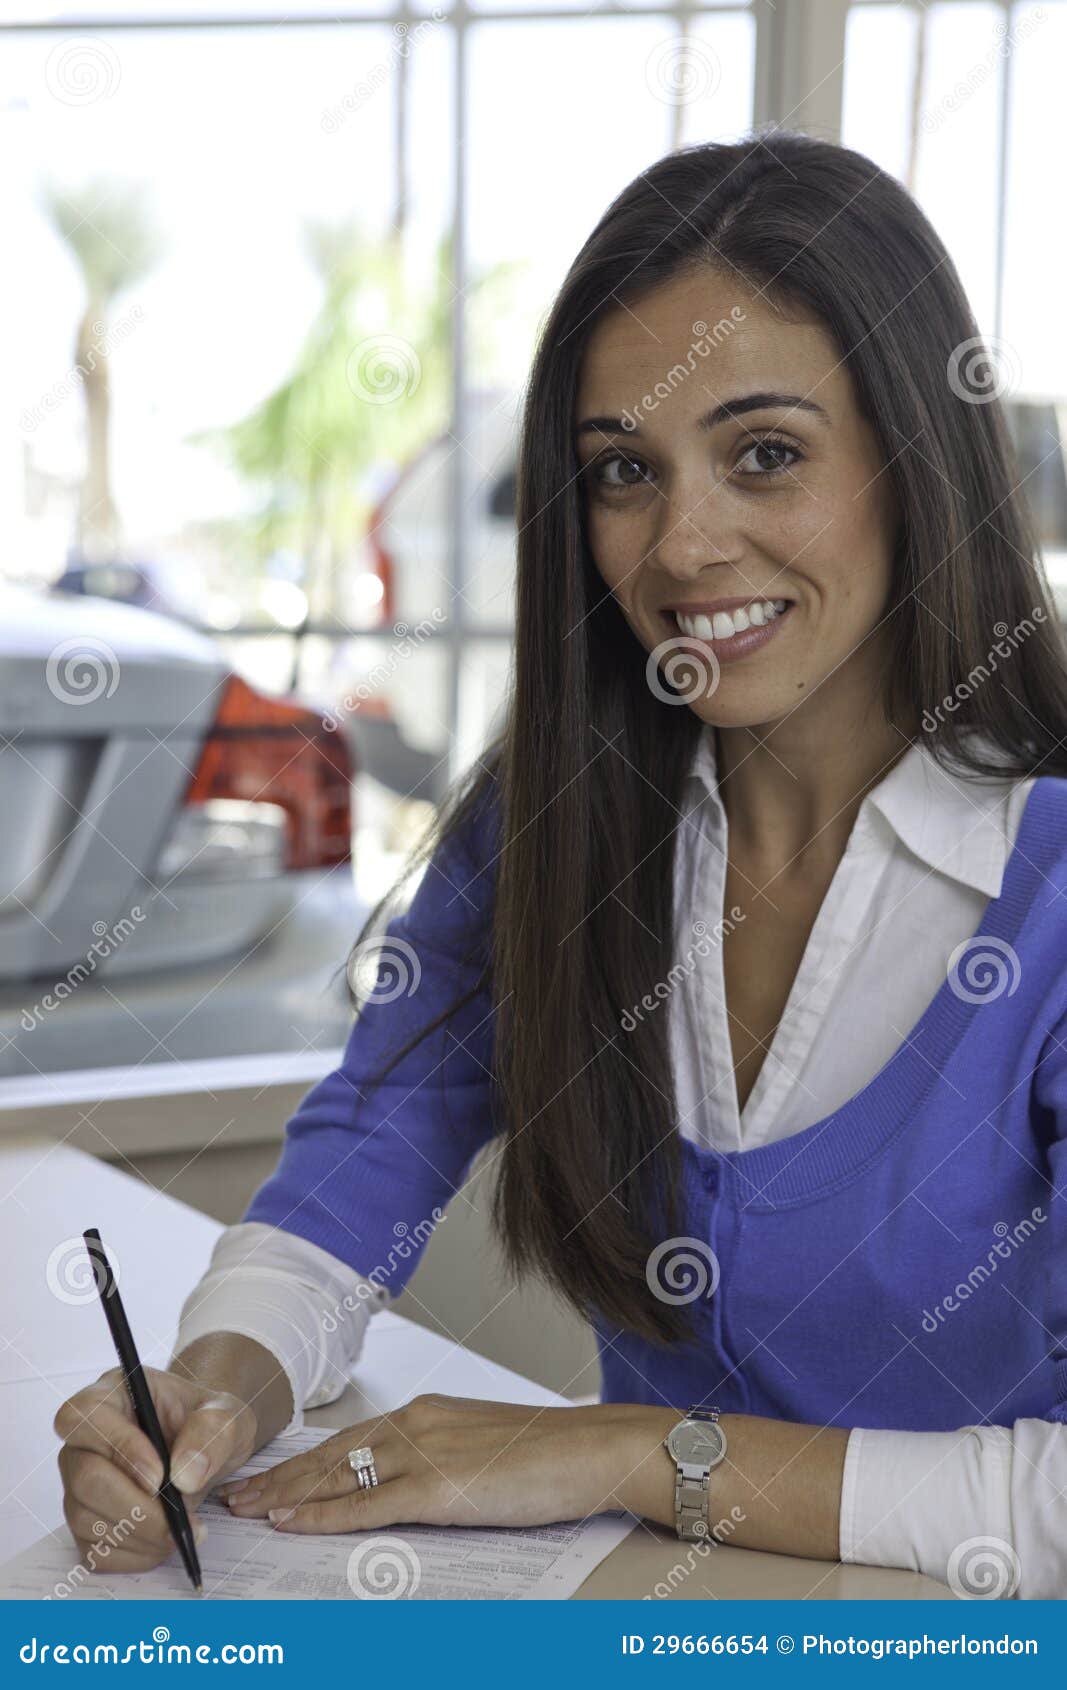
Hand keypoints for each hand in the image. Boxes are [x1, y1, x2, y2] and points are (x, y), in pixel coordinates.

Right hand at [54, 1365, 257, 1573]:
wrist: (209, 1451)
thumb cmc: (210, 1425)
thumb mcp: (227, 1416)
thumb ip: (211, 1433)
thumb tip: (184, 1475)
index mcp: (112, 1393)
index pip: (86, 1415)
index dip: (117, 1447)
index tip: (160, 1477)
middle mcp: (85, 1438)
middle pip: (84, 1476)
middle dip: (135, 1506)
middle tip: (181, 1517)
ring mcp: (79, 1481)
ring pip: (86, 1517)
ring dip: (140, 1533)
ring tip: (184, 1527)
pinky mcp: (88, 1520)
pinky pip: (94, 1549)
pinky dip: (134, 1554)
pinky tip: (165, 1542)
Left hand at [218, 1394, 673, 1533]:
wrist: (593, 1449)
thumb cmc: (551, 1454)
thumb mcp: (484, 1447)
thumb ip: (443, 1458)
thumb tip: (411, 1486)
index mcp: (428, 1412)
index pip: (349, 1436)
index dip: (304, 1458)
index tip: (269, 1472)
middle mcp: (416, 1422)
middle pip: (330, 1452)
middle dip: (279, 1475)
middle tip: (235, 1492)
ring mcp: (423, 1452)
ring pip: (336, 1475)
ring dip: (286, 1494)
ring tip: (246, 1508)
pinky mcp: (437, 1486)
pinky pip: (366, 1504)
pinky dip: (322, 1514)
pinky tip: (292, 1522)